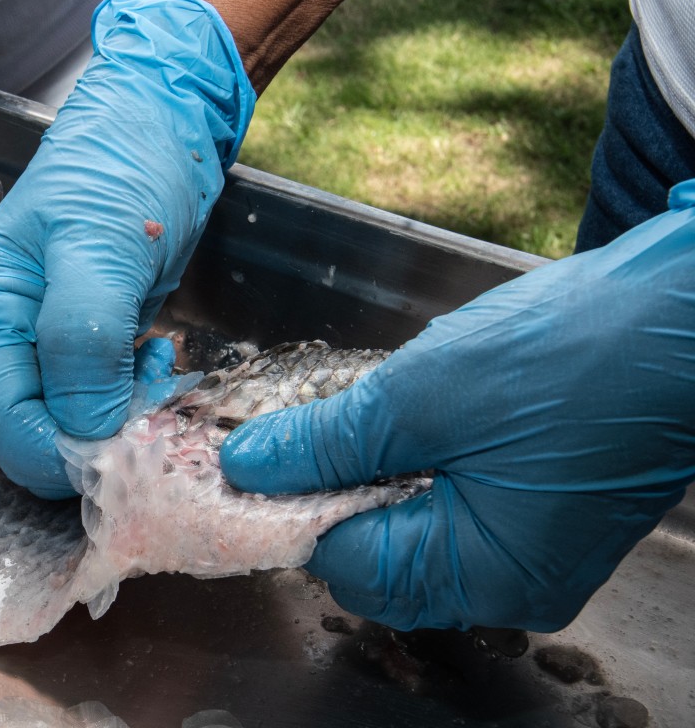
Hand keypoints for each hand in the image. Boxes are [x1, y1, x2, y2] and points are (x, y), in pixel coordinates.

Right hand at [0, 0, 254, 496]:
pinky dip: (128, 401)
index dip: (58, 452)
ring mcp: (37, 341)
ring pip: (64, 426)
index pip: (1, 423)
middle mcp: (0, 335)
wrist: (158, 127)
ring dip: (116, 422)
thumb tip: (81, 432)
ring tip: (158, 373)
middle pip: (27, 434)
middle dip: (91, 440)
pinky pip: (93, 402)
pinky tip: (156, 362)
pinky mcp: (77, 344)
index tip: (128, 449)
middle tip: (153, 405)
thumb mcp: (101, 249)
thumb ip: (82, 340)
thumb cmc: (122, 172)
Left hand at [220, 180, 694, 631]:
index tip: (255, 450)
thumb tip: (249, 465)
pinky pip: (455, 505)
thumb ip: (324, 442)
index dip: (291, 504)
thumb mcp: (418, 397)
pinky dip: (419, 465)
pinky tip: (415, 415)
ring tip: (365, 408)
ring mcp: (533, 550)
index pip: (345, 564)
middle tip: (304, 421)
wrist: (680, 317)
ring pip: (412, 528)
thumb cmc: (565, 358)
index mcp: (480, 574)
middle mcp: (510, 583)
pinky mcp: (545, 511)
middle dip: (331, 487)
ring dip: (372, 471)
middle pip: (378, 555)